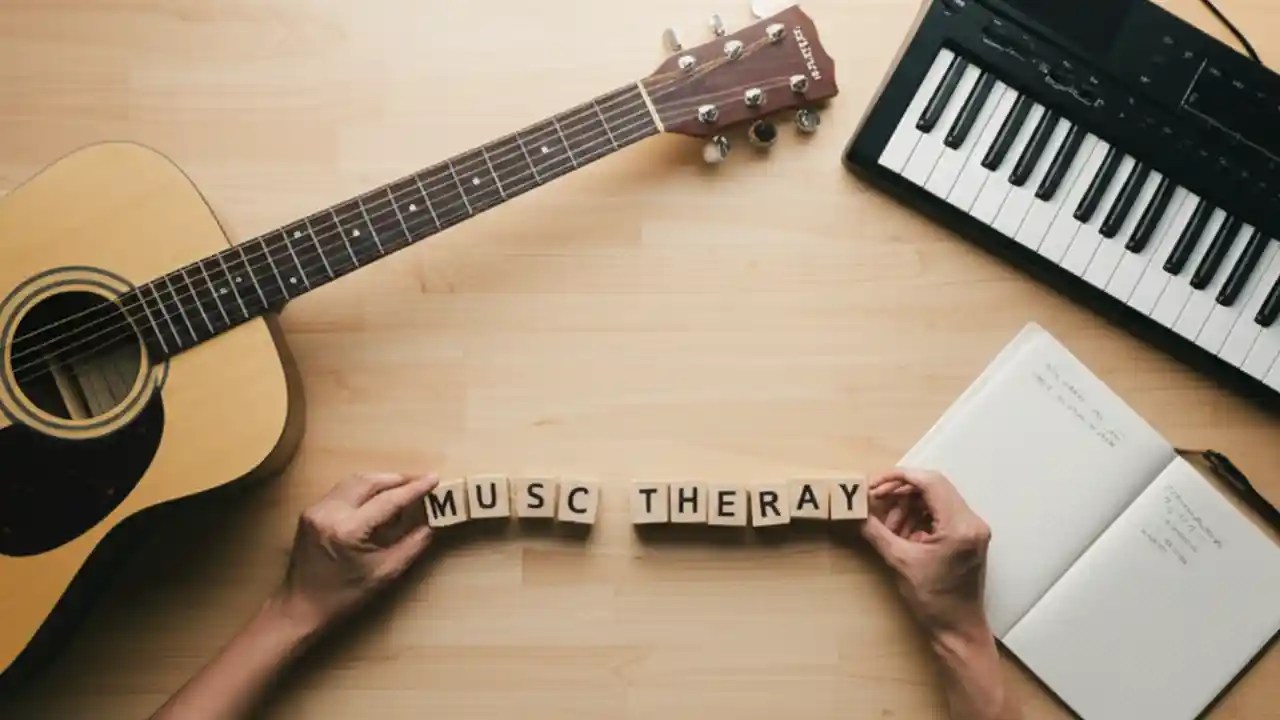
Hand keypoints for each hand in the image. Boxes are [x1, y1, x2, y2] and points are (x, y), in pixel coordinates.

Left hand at [274, 472, 438, 632]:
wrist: (301, 607)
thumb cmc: (345, 596)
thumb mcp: (385, 573)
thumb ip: (412, 545)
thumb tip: (432, 523)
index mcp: (347, 530)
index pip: (387, 500)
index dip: (414, 488)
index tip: (434, 478)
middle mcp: (329, 512)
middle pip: (369, 481)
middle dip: (397, 479)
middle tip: (420, 482)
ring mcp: (316, 509)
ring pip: (354, 481)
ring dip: (380, 481)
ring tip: (403, 487)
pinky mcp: (311, 511)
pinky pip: (343, 490)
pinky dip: (364, 489)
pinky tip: (378, 498)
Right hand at [859, 468, 991, 640]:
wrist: (958, 630)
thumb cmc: (933, 601)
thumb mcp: (900, 562)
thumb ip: (877, 532)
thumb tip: (856, 512)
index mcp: (960, 525)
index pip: (930, 482)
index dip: (899, 477)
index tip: (874, 484)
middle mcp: (971, 522)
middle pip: (932, 488)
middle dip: (900, 493)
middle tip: (876, 504)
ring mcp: (972, 529)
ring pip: (934, 501)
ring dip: (907, 508)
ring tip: (888, 528)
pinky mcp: (967, 538)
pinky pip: (939, 515)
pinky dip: (917, 519)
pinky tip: (901, 535)